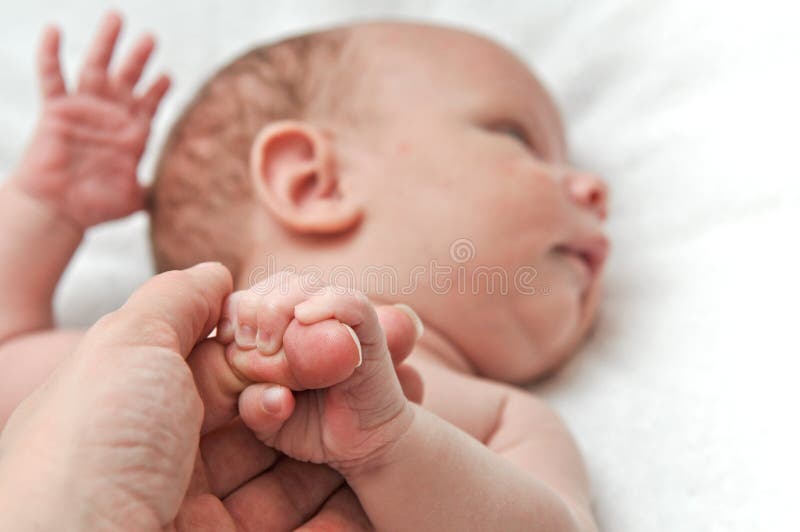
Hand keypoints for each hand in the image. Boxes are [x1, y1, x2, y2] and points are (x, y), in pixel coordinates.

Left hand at [0, 264, 418, 530]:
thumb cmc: (93, 450)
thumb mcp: (127, 347)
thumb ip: (176, 302)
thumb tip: (218, 273)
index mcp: (146, 411)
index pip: (232, 370)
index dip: (284, 347)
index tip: (333, 332)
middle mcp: (175, 463)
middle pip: (270, 418)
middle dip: (323, 390)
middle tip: (368, 366)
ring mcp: (207, 516)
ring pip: (293, 474)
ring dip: (341, 445)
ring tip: (376, 418)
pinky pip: (308, 528)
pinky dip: (344, 507)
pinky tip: (369, 473)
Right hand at [12, 11, 168, 228]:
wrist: (58, 211)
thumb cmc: (95, 208)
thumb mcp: (133, 198)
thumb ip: (154, 191)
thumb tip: (174, 198)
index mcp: (132, 134)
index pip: (149, 103)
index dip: (158, 89)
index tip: (168, 76)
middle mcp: (109, 116)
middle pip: (127, 78)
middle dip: (139, 57)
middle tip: (152, 37)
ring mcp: (83, 110)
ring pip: (95, 68)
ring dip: (106, 42)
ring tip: (118, 16)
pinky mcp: (56, 110)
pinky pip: (51, 77)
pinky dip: (51, 53)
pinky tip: (54, 30)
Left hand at [217, 273, 423, 473]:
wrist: (364, 446)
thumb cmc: (311, 429)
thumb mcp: (269, 424)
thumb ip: (255, 407)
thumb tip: (269, 390)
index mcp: (281, 327)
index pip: (252, 296)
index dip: (235, 310)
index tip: (229, 340)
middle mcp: (310, 315)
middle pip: (277, 283)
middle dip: (254, 306)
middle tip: (247, 344)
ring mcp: (341, 319)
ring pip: (306, 286)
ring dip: (280, 306)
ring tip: (269, 346)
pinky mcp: (369, 331)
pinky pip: (351, 302)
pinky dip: (328, 303)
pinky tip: (305, 318)